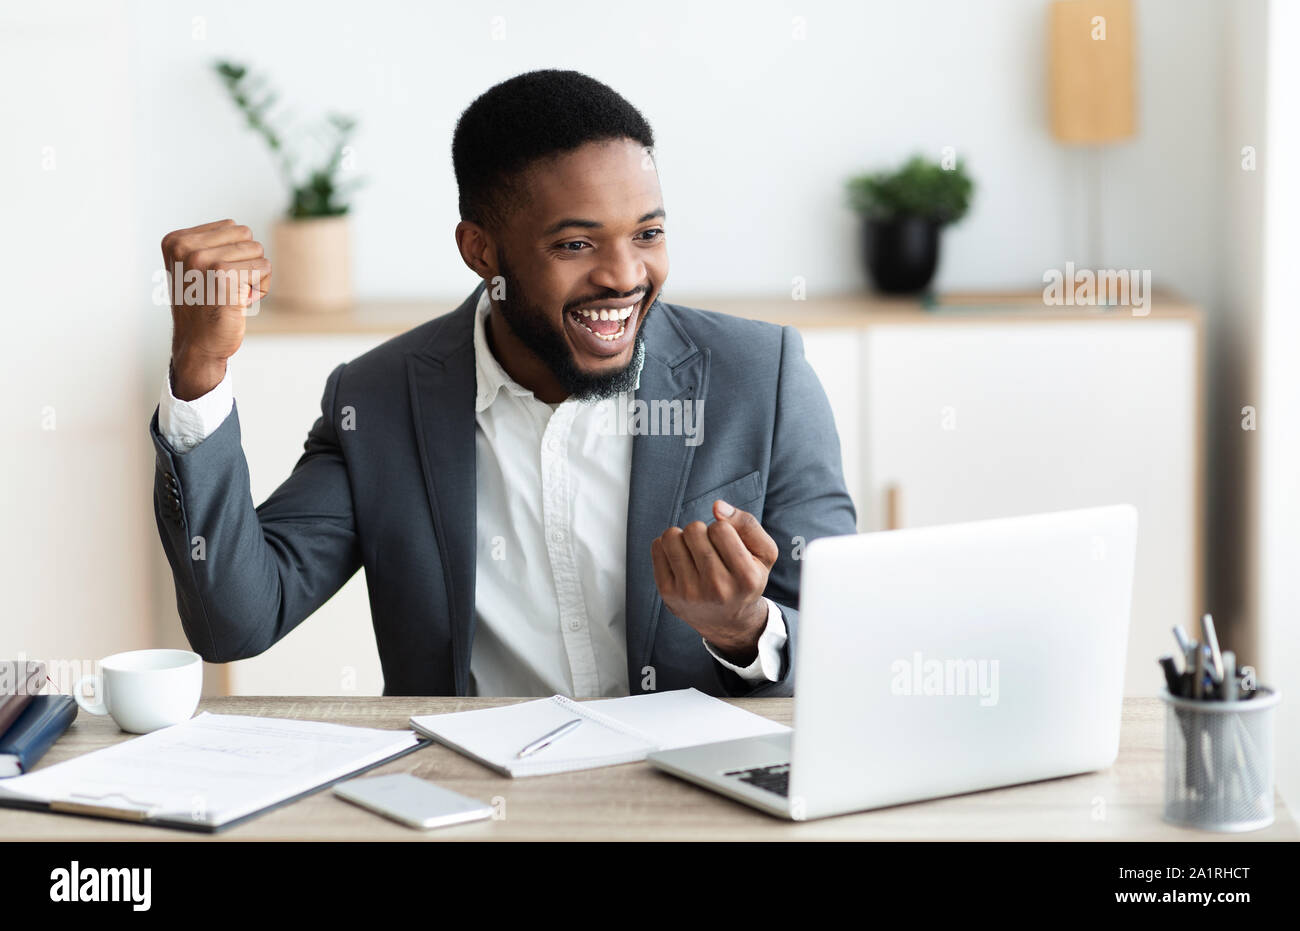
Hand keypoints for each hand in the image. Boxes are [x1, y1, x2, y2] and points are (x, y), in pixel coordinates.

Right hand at [161, 219, 270, 398]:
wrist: (198, 345)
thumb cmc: (203, 307)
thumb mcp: (195, 269)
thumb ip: (209, 245)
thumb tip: (242, 230)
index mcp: (175, 241)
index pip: (231, 227)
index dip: (234, 253)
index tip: (216, 277)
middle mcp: (185, 247)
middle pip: (246, 234)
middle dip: (247, 261)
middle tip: (228, 287)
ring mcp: (202, 260)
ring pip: (257, 249)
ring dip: (255, 275)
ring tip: (234, 295)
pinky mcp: (223, 275)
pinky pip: (264, 267)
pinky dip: (261, 286)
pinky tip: (242, 302)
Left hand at [650, 500, 778, 665]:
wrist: (727, 621)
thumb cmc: (745, 579)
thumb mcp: (763, 554)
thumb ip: (747, 524)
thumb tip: (717, 507)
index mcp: (746, 578)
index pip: (721, 529)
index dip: (723, 529)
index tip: (727, 544)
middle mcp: (717, 588)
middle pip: (695, 530)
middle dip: (701, 531)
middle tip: (709, 548)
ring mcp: (689, 593)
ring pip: (672, 536)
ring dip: (682, 536)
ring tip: (693, 550)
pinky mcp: (668, 594)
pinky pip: (657, 547)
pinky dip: (667, 546)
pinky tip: (681, 559)